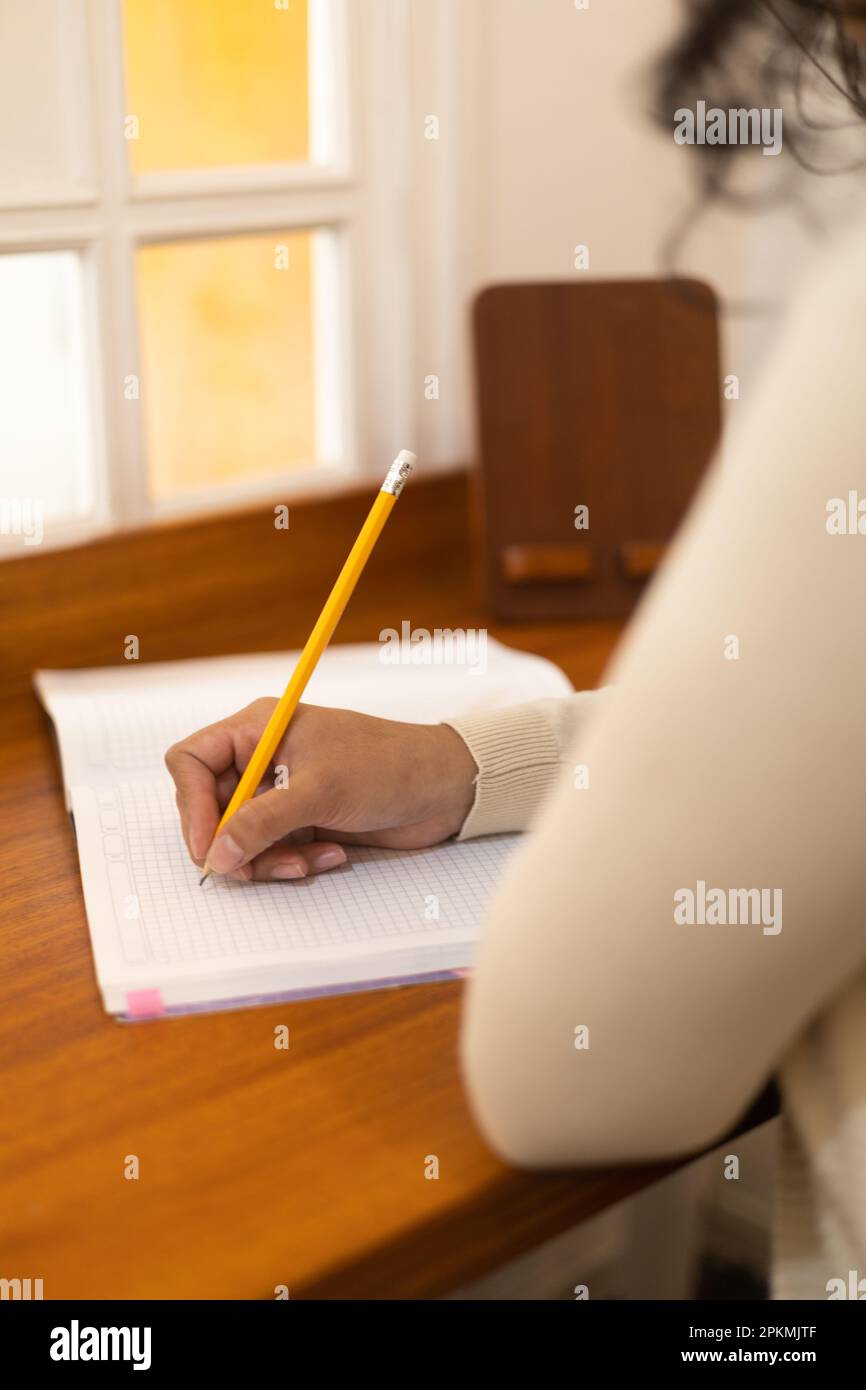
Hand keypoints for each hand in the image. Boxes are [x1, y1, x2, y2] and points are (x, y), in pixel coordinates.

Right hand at [165, 700, 477, 882]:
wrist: (444, 788)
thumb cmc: (387, 766)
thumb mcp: (319, 791)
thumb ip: (261, 823)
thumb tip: (216, 854)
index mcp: (259, 728)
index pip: (192, 761)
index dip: (192, 805)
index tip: (208, 846)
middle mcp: (263, 756)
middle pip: (212, 807)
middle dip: (232, 842)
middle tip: (250, 869)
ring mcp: (282, 790)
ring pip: (242, 836)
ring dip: (269, 858)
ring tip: (307, 861)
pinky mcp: (303, 819)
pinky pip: (274, 849)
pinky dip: (294, 860)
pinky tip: (331, 855)